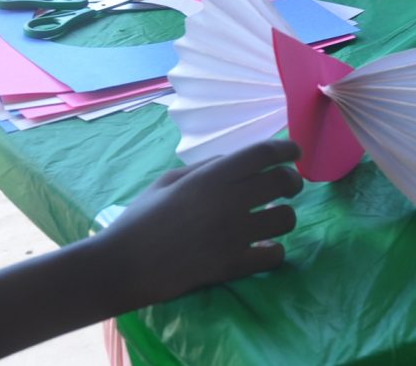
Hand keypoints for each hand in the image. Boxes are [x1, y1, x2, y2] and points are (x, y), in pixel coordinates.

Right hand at [102, 139, 302, 306]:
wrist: (121, 266)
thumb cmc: (140, 219)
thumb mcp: (169, 180)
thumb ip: (207, 168)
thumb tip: (237, 161)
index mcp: (211, 177)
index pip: (263, 153)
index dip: (286, 149)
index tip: (294, 152)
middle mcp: (228, 202)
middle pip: (282, 181)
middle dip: (292, 181)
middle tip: (289, 186)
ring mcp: (233, 235)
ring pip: (285, 219)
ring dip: (284, 216)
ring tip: (273, 218)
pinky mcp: (232, 266)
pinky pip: (274, 255)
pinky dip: (274, 250)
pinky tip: (263, 248)